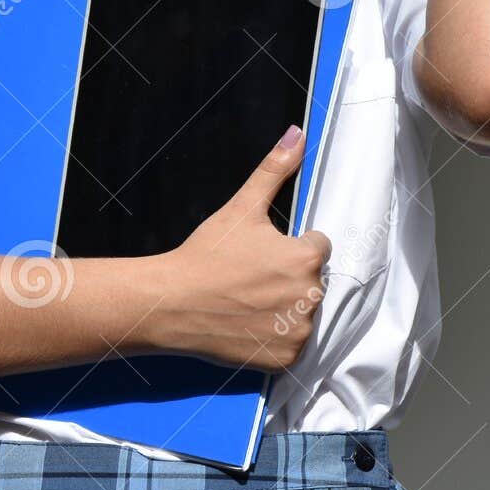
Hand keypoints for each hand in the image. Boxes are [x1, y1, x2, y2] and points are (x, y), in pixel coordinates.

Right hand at [142, 126, 330, 372]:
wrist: (171, 304)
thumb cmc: (206, 254)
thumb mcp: (242, 208)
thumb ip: (274, 170)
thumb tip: (297, 133)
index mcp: (307, 256)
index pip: (318, 248)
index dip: (290, 249)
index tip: (261, 256)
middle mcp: (312, 294)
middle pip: (314, 282)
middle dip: (290, 279)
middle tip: (252, 280)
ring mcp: (300, 330)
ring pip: (305, 313)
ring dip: (286, 309)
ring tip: (249, 303)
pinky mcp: (287, 357)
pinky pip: (293, 344)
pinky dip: (276, 339)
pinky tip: (250, 326)